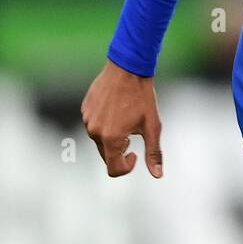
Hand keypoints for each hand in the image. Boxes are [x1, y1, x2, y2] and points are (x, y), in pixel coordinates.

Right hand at [81, 60, 163, 178]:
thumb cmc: (142, 97)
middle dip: (120, 151)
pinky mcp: (84, 110)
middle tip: (133, 134)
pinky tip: (117, 110)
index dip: (126, 167)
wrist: (127, 68)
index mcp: (111, 138)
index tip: (135, 154)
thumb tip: (158, 175)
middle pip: (106, 156)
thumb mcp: (152, 126)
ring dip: (112, 137)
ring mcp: (87, 120)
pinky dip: (104, 125)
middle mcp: (94, 131)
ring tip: (125, 119)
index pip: (113, 169)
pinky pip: (93, 125)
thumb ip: (153, 153)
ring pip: (99, 140)